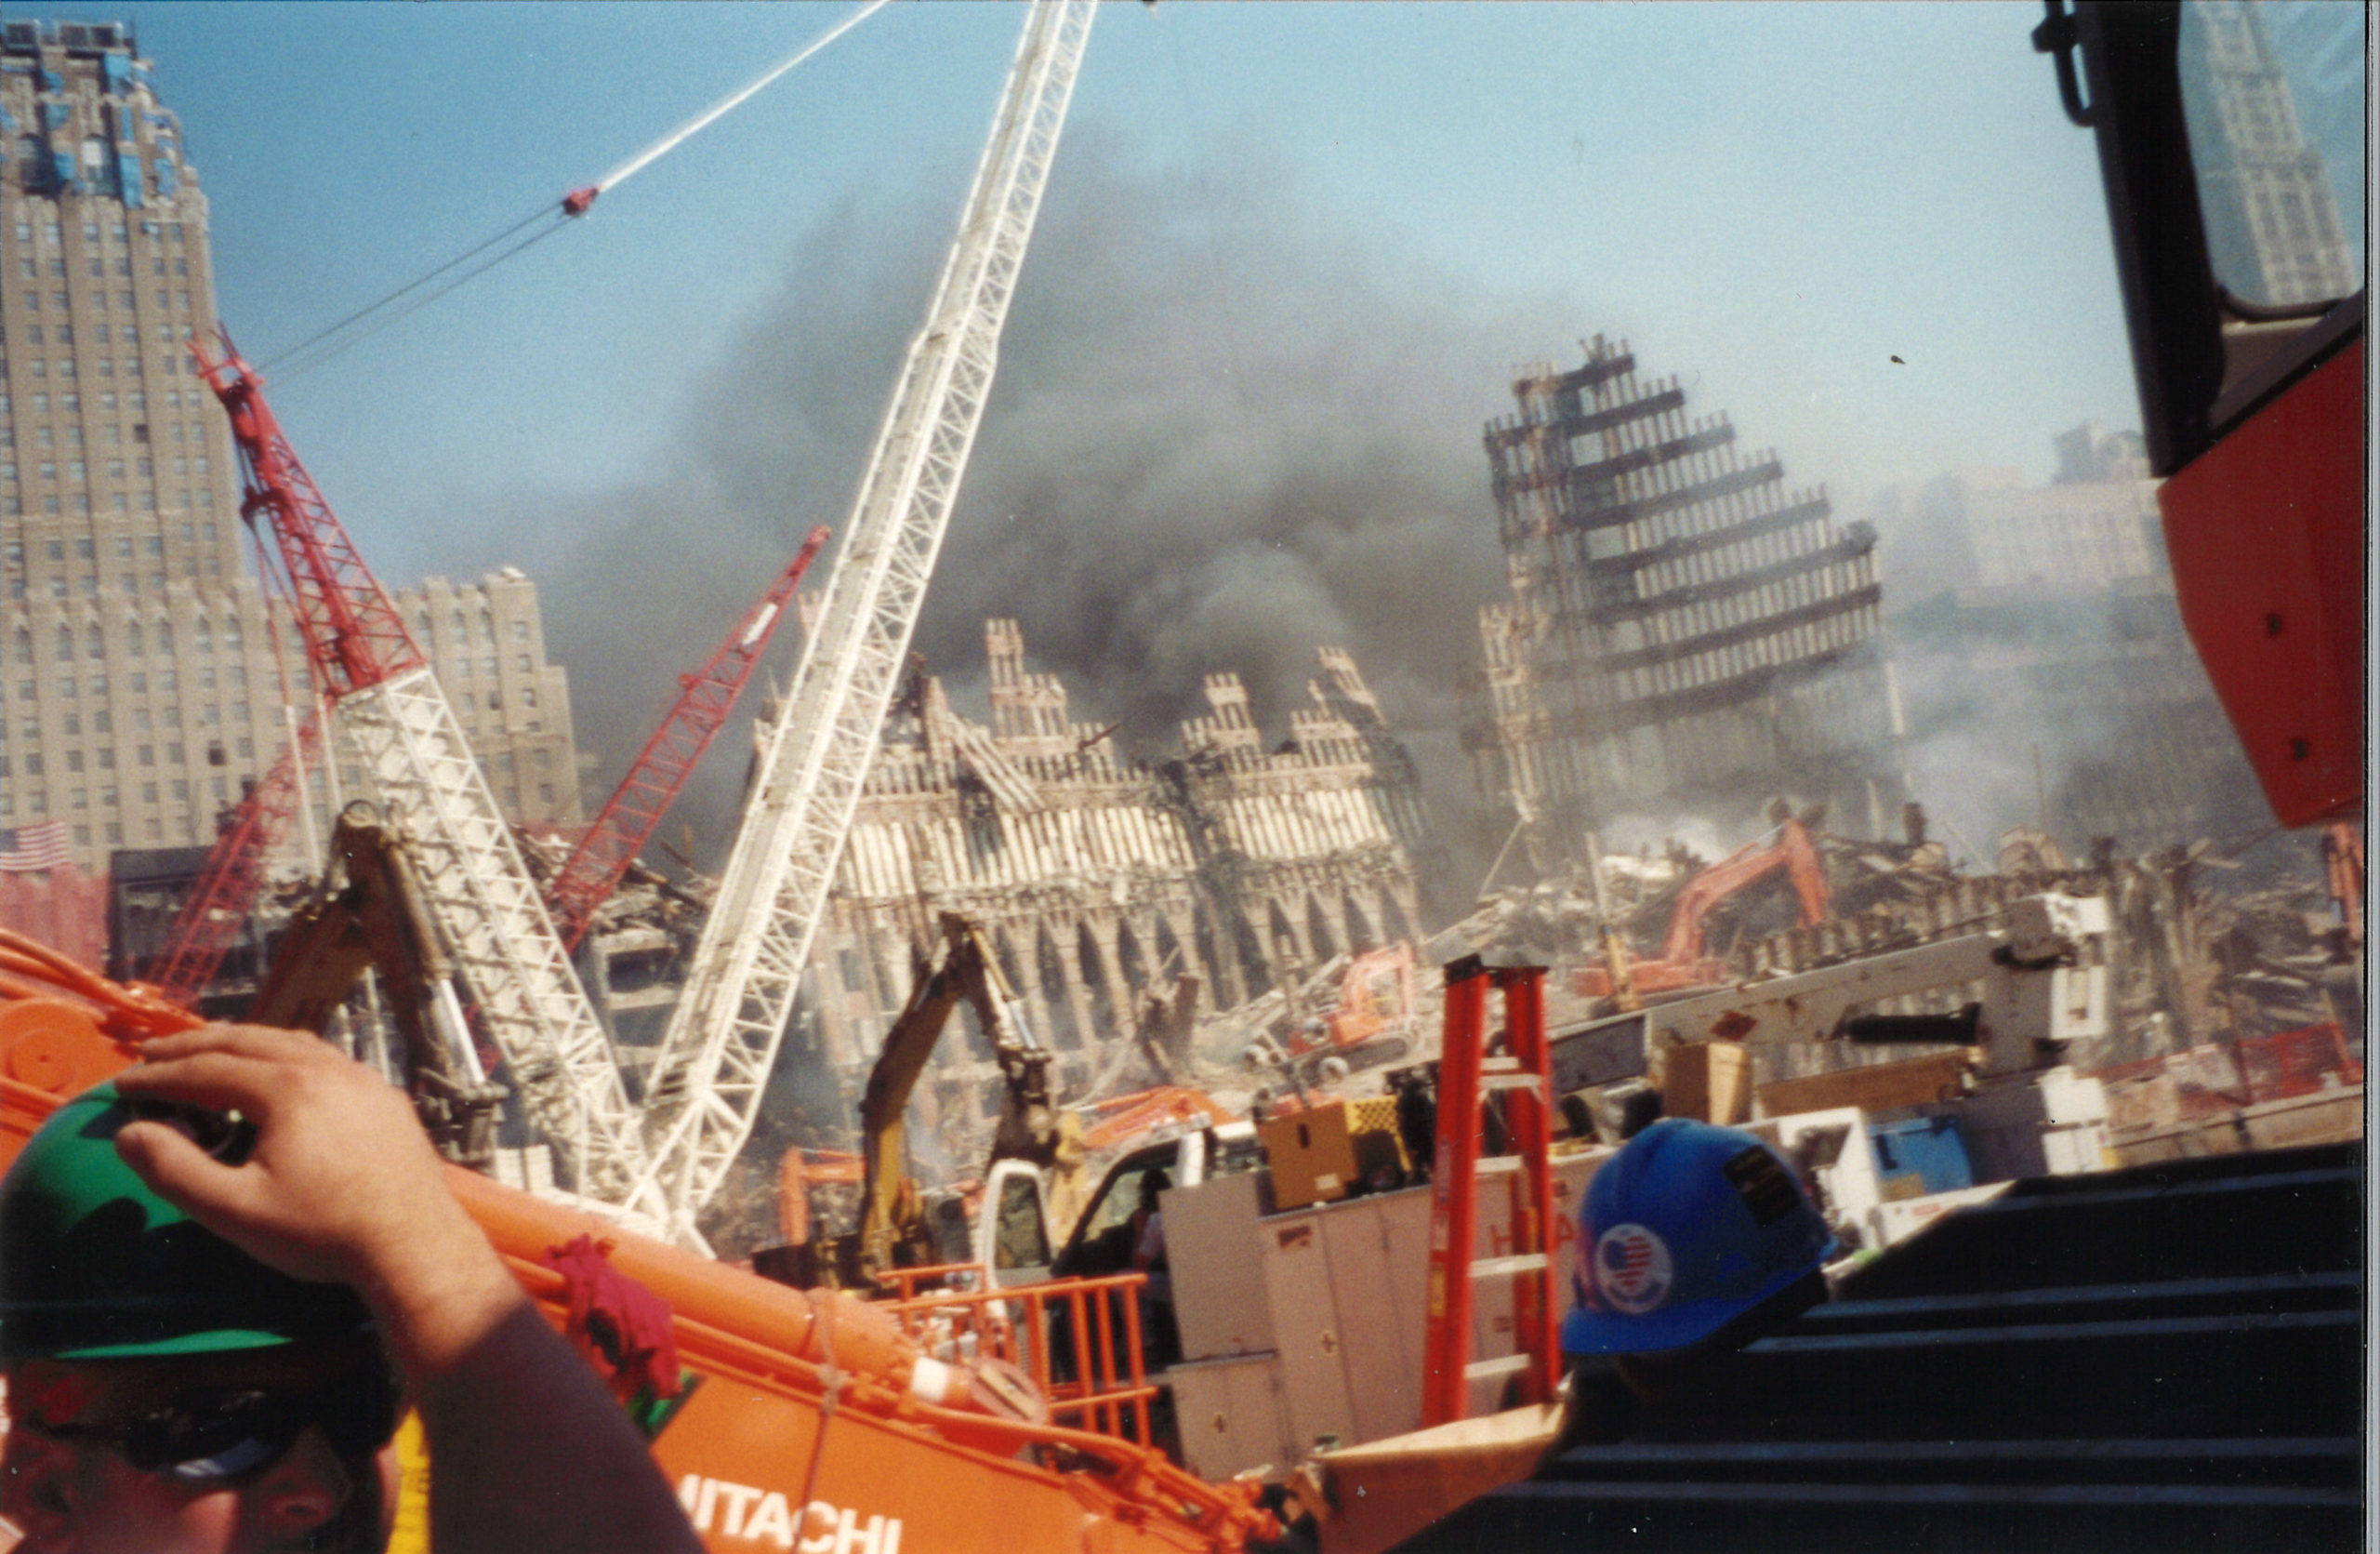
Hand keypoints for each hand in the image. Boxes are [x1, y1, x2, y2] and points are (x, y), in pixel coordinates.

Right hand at [109, 1024, 489, 1298]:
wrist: (413, 1244)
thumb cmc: (322, 1232)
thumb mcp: (235, 1210)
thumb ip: (175, 1171)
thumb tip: (129, 1133)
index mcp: (288, 1088)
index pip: (207, 1070)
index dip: (160, 1077)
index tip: (122, 1086)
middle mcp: (328, 1069)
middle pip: (248, 1042)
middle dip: (194, 1046)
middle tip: (152, 1053)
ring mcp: (363, 1078)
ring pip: (291, 1042)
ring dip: (242, 1043)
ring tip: (207, 1053)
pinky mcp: (385, 1096)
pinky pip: (325, 1058)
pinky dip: (285, 1054)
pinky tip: (278, 1072)